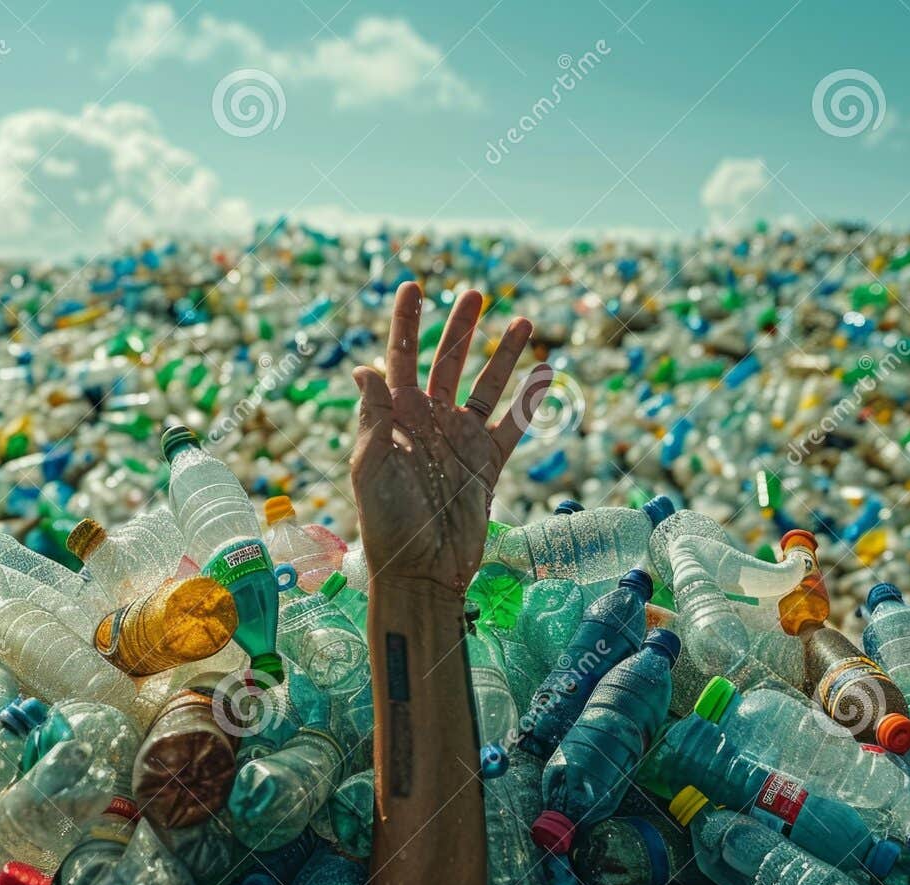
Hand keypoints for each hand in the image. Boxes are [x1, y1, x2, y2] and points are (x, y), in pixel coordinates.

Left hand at [351, 282, 548, 595]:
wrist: (422, 572)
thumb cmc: (386, 524)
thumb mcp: (370, 468)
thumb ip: (373, 418)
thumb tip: (365, 369)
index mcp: (396, 418)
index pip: (401, 358)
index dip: (407, 323)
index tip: (412, 286)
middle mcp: (429, 422)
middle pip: (447, 362)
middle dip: (460, 328)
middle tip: (475, 293)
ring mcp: (460, 441)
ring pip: (485, 387)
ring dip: (502, 354)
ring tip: (521, 320)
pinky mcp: (488, 465)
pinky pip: (513, 425)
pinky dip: (529, 400)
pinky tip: (545, 372)